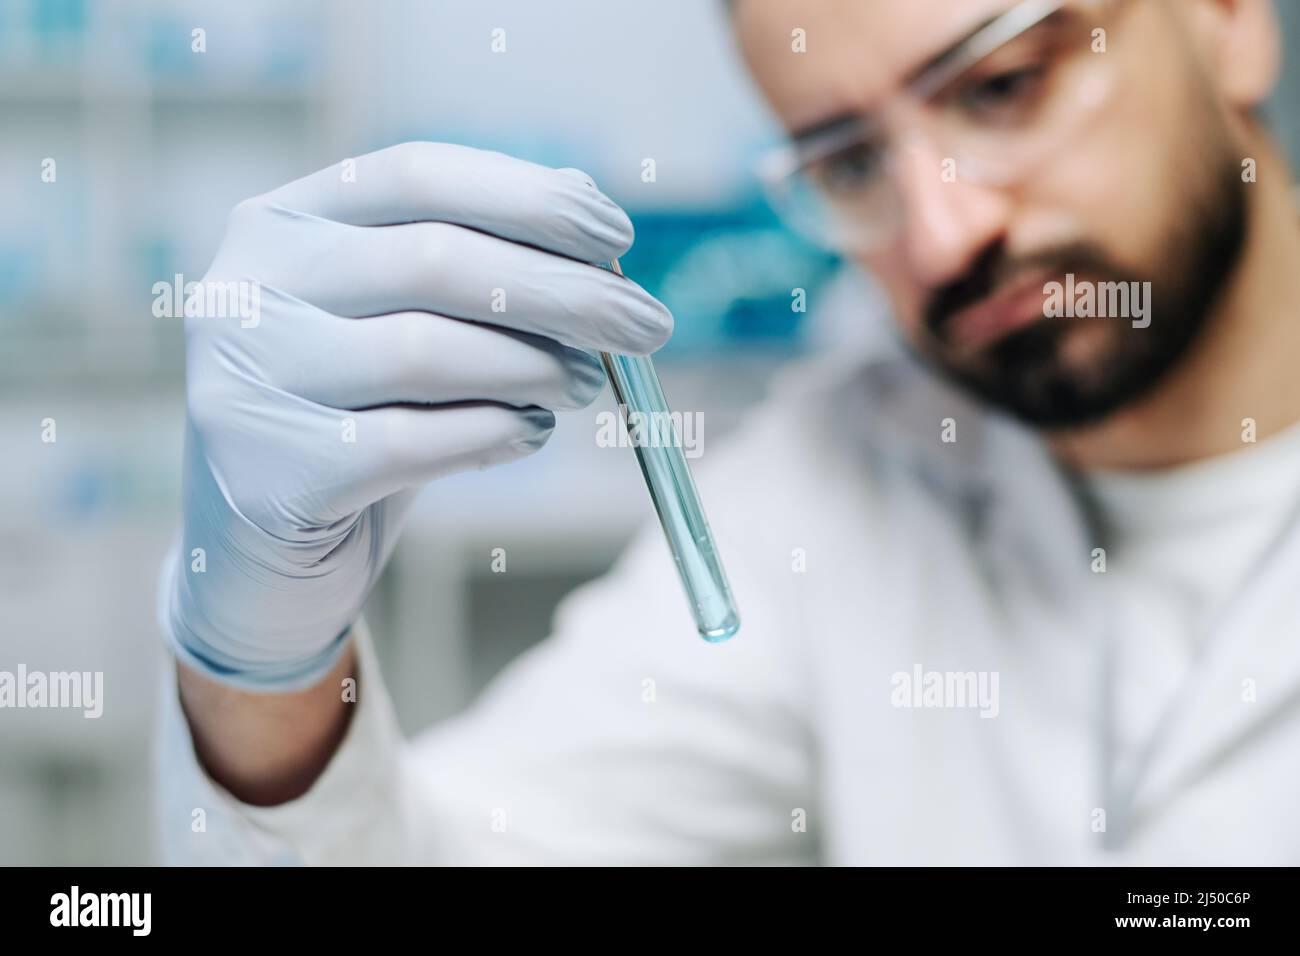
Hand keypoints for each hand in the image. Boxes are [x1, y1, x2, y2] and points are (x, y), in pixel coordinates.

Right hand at [158, 142, 671, 690]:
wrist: (264, 546)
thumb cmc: (355, 411)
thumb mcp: (405, 321)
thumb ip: (478, 263)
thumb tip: (591, 219)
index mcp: (284, 221)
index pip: (419, 175)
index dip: (530, 200)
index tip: (619, 238)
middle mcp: (250, 286)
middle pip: (435, 261)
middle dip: (564, 293)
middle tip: (647, 326)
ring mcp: (247, 381)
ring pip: (427, 352)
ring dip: (536, 369)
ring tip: (586, 388)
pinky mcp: (273, 474)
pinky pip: (413, 444)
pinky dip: (493, 434)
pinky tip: (528, 433)